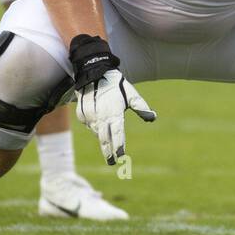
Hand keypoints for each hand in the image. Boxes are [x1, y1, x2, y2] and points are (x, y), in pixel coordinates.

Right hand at [69, 35, 155, 164]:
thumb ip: (141, 107)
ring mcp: (89, 116)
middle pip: (104, 139)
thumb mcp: (131, 94)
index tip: (121, 157)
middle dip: (108, 152)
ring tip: (109, 132)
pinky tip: (100, 118)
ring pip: (97, 132)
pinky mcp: (81, 114)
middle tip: (112, 162)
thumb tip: (153, 118)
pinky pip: (90, 125)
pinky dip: (95, 125)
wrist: (93, 72)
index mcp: (114, 113)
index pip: (117, 134)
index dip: (118, 146)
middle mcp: (100, 117)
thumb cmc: (116, 84)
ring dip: (103, 136)